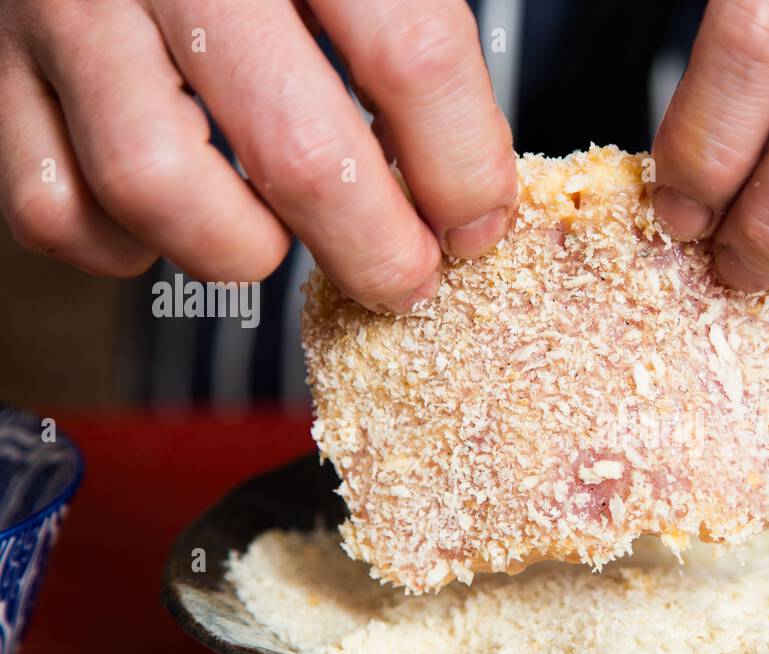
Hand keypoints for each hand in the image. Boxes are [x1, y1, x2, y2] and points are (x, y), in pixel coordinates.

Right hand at [0, 0, 514, 310]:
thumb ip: (409, 26)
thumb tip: (472, 182)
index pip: (412, 59)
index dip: (462, 168)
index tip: (477, 222)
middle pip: (299, 153)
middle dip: (375, 250)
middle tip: (404, 277)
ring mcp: (68, 10)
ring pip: (159, 190)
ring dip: (242, 248)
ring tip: (278, 238)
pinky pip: (56, 206)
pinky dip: (124, 245)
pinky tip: (178, 215)